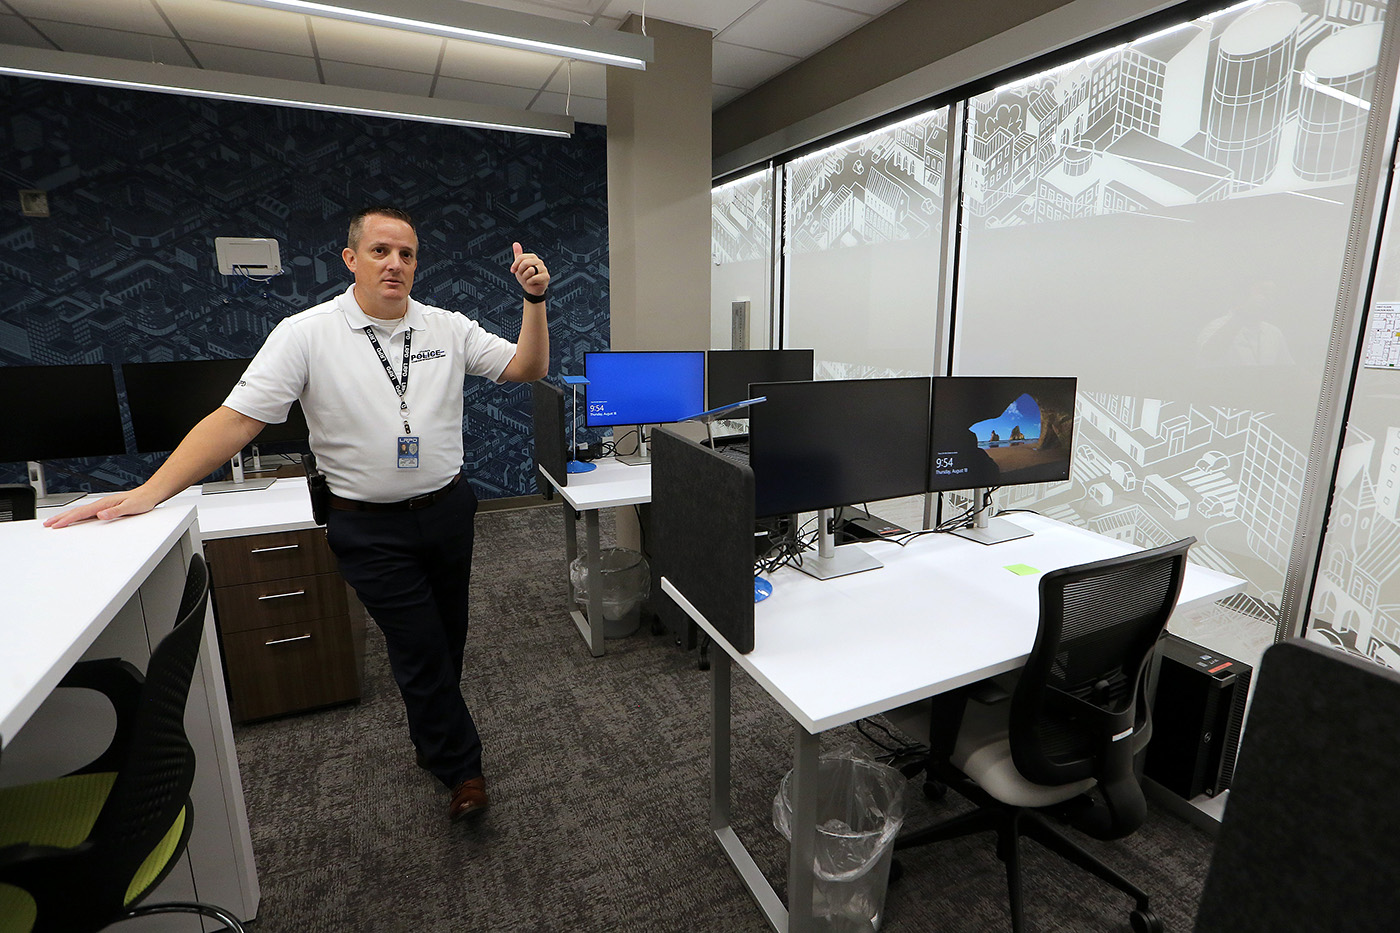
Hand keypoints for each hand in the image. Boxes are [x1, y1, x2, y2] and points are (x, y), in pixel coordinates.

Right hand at [43, 488, 158, 528]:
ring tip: (56, 522)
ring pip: (80, 512)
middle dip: (61, 518)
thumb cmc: (142, 501)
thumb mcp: (130, 507)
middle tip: (47, 524)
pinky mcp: (106, 509)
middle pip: (76, 512)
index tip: (56, 525)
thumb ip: (115, 512)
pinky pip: (87, 514)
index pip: (81, 513)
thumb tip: (101, 515)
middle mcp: (101, 504)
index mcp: (103, 504)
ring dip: (66, 517)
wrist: (149, 495)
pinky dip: (77, 517)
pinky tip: (75, 521)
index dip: (67, 520)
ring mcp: (102, 506)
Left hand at [511, 242, 548, 296]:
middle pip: (525, 263)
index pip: (521, 257)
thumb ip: (518, 254)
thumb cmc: (526, 276)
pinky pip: (533, 278)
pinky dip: (530, 282)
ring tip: (529, 278)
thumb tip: (515, 243)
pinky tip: (533, 282)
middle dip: (521, 272)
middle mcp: (539, 261)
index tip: (513, 270)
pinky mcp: (546, 277)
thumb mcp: (519, 265)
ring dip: (526, 277)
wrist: (531, 289)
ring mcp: (543, 269)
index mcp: (532, 257)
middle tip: (523, 275)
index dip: (515, 265)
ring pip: (530, 271)